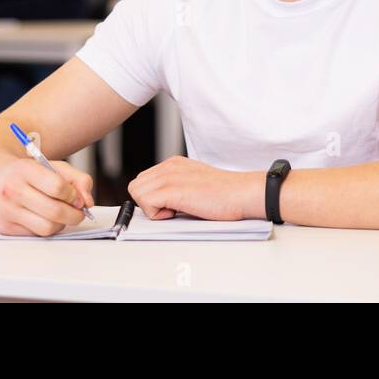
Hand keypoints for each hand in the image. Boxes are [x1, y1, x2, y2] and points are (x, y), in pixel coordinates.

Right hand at [0, 156, 94, 236]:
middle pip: (54, 211)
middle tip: (78, 212)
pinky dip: (47, 228)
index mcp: (24, 170)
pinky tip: (44, 217)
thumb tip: (88, 202)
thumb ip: (77, 179)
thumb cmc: (25, 172)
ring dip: (61, 224)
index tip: (77, 197)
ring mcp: (6, 211)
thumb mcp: (52, 165)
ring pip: (47, 228)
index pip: (57, 187)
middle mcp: (12, 191)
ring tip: (61, 214)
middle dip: (74, 214)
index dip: (73, 195)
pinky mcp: (4, 228)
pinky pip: (36, 235)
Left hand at [127, 156, 263, 221]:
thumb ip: (178, 186)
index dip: (152, 197)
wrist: (242, 193)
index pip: (144, 180)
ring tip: (175, 210)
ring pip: (137, 193)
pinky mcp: (172, 189)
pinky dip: (157, 214)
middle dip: (149, 201)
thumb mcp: (195, 182)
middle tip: (171, 209)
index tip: (169, 205)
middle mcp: (169, 166)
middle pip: (136, 185)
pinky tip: (176, 213)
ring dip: (152, 208)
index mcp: (175, 163)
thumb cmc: (226, 194)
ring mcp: (170, 176)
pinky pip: (145, 203)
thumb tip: (162, 201)